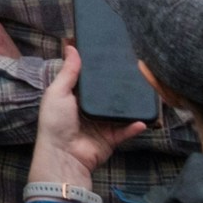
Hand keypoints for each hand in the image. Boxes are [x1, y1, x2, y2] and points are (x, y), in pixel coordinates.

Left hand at [31, 43, 148, 189]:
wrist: (64, 155)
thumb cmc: (56, 121)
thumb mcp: (58, 92)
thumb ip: (68, 72)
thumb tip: (72, 47)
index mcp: (74, 98)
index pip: (89, 81)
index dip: (99, 70)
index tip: (113, 54)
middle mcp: (89, 110)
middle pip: (107, 96)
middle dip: (119, 87)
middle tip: (136, 71)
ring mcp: (102, 125)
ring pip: (120, 112)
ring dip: (131, 105)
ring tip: (146, 91)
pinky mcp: (111, 139)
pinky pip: (126, 130)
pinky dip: (135, 125)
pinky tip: (144, 118)